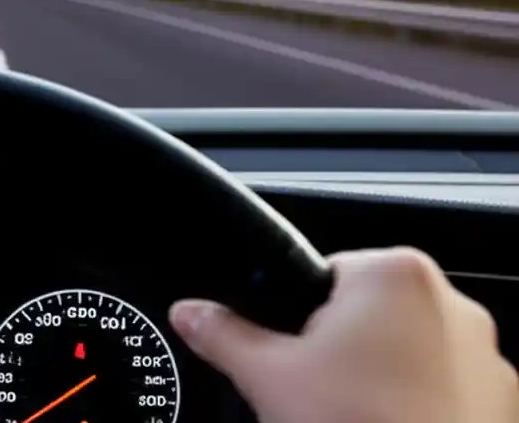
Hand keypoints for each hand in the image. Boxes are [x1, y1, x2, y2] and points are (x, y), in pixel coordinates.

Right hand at [170, 247, 517, 422]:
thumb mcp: (268, 376)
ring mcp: (486, 355)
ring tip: (356, 415)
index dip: (301, 315)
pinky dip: (420, 404)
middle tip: (320, 391)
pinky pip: (448, 388)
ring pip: (410, 352)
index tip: (298, 353)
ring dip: (383, 376)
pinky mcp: (502, 400)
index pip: (327, 271)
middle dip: (342, 348)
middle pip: (370, 312)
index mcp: (394, 274)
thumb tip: (191, 314)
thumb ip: (223, 333)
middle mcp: (452, 303)